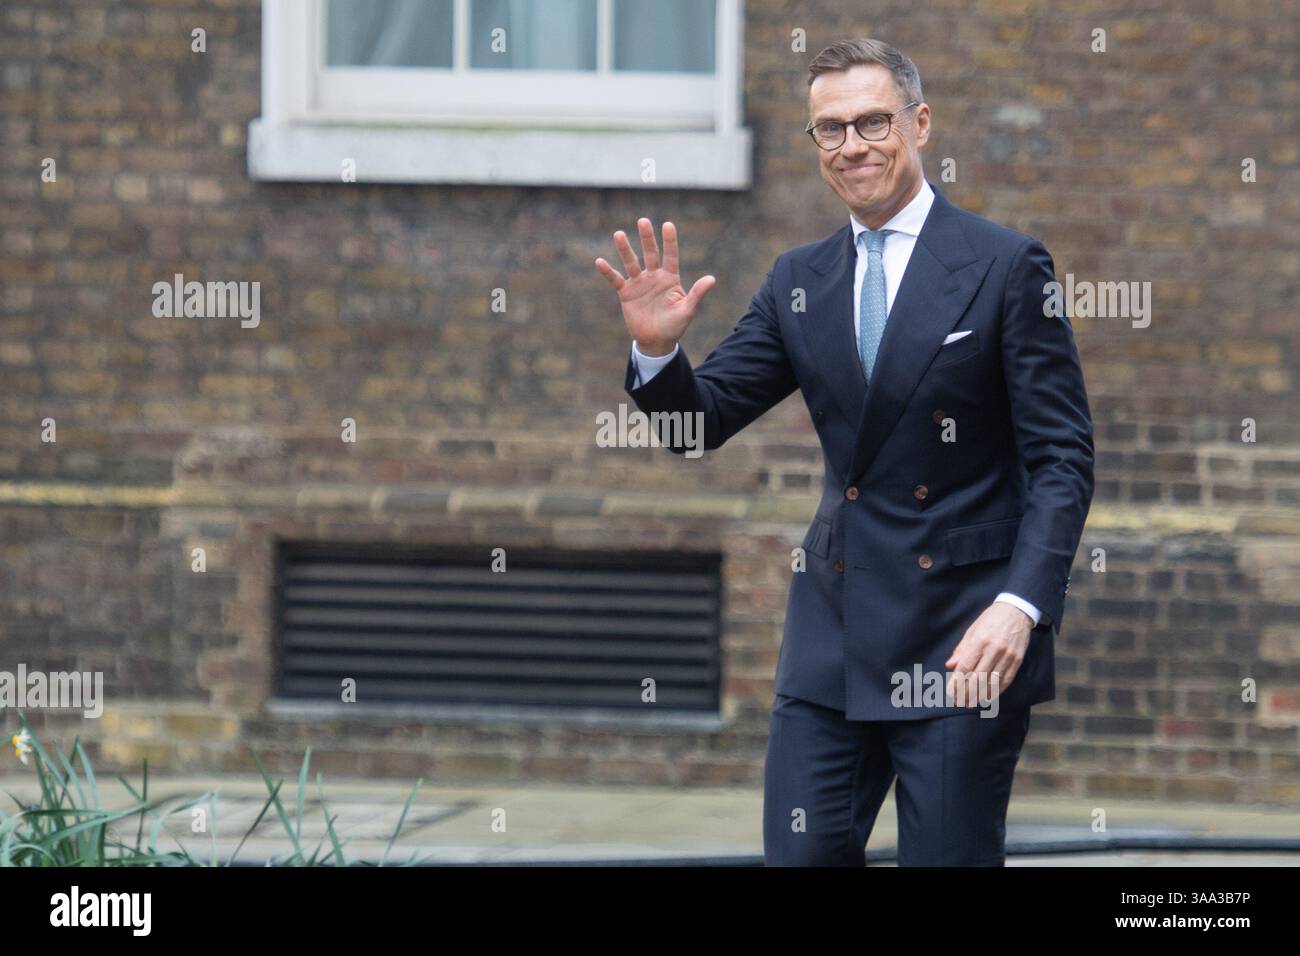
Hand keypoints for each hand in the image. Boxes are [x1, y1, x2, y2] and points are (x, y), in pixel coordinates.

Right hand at [595, 218, 715, 355]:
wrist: (657, 341)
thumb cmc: (675, 325)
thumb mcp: (687, 310)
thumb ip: (697, 293)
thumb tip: (712, 279)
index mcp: (670, 278)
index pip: (670, 255)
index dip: (669, 241)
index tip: (668, 225)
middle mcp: (654, 277)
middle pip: (650, 253)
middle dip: (647, 238)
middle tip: (643, 221)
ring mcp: (639, 284)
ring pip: (631, 262)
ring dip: (625, 249)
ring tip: (619, 234)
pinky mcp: (626, 293)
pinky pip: (616, 280)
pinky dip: (608, 271)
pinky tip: (599, 261)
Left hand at [944, 602, 1032, 706]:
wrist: (1017, 611)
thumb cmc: (991, 619)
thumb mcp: (973, 630)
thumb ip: (961, 649)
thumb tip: (950, 666)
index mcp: (979, 641)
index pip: (966, 667)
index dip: (957, 682)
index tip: (951, 692)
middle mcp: (994, 650)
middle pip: (978, 677)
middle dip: (967, 692)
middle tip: (960, 702)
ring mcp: (1007, 656)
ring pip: (992, 681)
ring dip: (981, 695)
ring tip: (972, 703)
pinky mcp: (1017, 660)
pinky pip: (1006, 679)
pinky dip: (997, 691)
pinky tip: (988, 696)